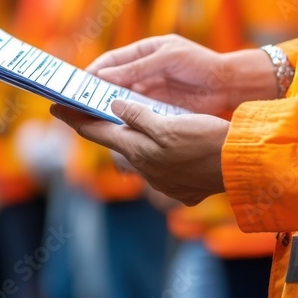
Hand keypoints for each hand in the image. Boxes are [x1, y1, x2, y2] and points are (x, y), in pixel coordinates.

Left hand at [51, 100, 228, 205]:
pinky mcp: (182, 191)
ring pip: (142, 160)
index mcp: (138, 151)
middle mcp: (145, 171)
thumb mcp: (171, 122)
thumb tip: (114, 105)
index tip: (55, 107)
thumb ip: (139, 115)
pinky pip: (166, 173)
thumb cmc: (207, 139)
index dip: (74, 118)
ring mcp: (164, 184)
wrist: (243, 167)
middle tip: (100, 113)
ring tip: (143, 130)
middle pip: (118, 147)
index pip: (96, 132)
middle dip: (107, 130)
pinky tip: (177, 152)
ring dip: (138, 146)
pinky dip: (165, 160)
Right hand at [86, 35, 278, 114]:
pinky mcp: (158, 107)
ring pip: (121, 99)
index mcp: (144, 52)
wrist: (229, 85)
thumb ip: (136, 68)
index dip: (94, 71)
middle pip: (112, 81)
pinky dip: (123, 117)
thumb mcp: (167, 59)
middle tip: (77, 103)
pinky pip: (135, 112)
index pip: (111, 61)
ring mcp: (150, 90)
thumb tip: (104, 76)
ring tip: (90, 116)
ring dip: (107, 106)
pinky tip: (114, 125)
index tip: (78, 83)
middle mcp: (143, 71)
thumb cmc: (200, 64)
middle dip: (95, 91)